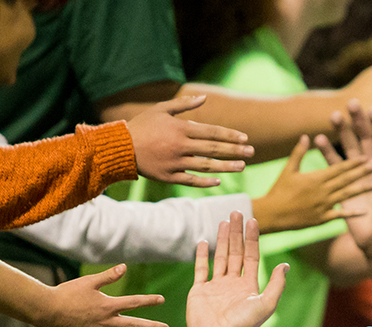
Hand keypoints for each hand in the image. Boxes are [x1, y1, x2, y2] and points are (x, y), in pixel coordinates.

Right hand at [41, 264, 168, 326]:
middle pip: (134, 326)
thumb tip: (125, 267)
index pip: (134, 303)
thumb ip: (109, 276)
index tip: (162, 300)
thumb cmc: (67, 293)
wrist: (47, 310)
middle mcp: (106, 322)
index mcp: (108, 306)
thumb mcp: (89, 282)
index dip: (149, 301)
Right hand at [126, 95, 253, 187]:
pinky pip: (190, 180)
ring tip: (242, 167)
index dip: (230, 136)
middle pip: (213, 149)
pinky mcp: (168, 176)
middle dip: (235, 151)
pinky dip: (205, 181)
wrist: (120, 147)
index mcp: (180, 128)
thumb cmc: (141, 126)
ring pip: (206, 166)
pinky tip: (218, 181)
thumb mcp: (161, 109)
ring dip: (226, 166)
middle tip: (252, 152)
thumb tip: (204, 98)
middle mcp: (180, 146)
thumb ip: (184, 104)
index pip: (212, 132)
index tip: (245, 139)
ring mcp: (175, 163)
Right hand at [186, 212, 287, 326]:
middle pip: (235, 252)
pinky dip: (202, 256)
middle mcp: (232, 284)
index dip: (252, 238)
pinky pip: (201, 270)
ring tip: (223, 222)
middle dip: (236, 233)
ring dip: (222, 240)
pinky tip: (203, 242)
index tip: (252, 221)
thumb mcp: (266, 303)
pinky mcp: (199, 291)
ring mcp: (215, 287)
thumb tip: (285, 265)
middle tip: (235, 213)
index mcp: (248, 285)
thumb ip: (276, 283)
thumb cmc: (243, 325)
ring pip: (220, 257)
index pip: (251, 256)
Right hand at [252, 135, 371, 233]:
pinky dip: (351, 213)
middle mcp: (322, 191)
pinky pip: (339, 215)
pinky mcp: (321, 219)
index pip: (338, 168)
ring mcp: (323, 205)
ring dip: (362, 189)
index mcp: (316, 178)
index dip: (353, 162)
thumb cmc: (278, 191)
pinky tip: (364, 210)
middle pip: (346, 179)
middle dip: (363, 172)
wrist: (271, 215)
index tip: (366, 156)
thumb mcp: (287, 170)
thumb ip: (298, 153)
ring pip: (346, 195)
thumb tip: (306, 135)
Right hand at [316, 101, 371, 254]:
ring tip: (332, 117)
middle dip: (357, 122)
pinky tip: (318, 140)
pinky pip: (333, 168)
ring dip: (340, 133)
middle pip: (363, 140)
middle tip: (350, 104)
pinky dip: (326, 153)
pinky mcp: (342, 187)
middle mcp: (371, 168)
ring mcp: (355, 177)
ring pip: (347, 149)